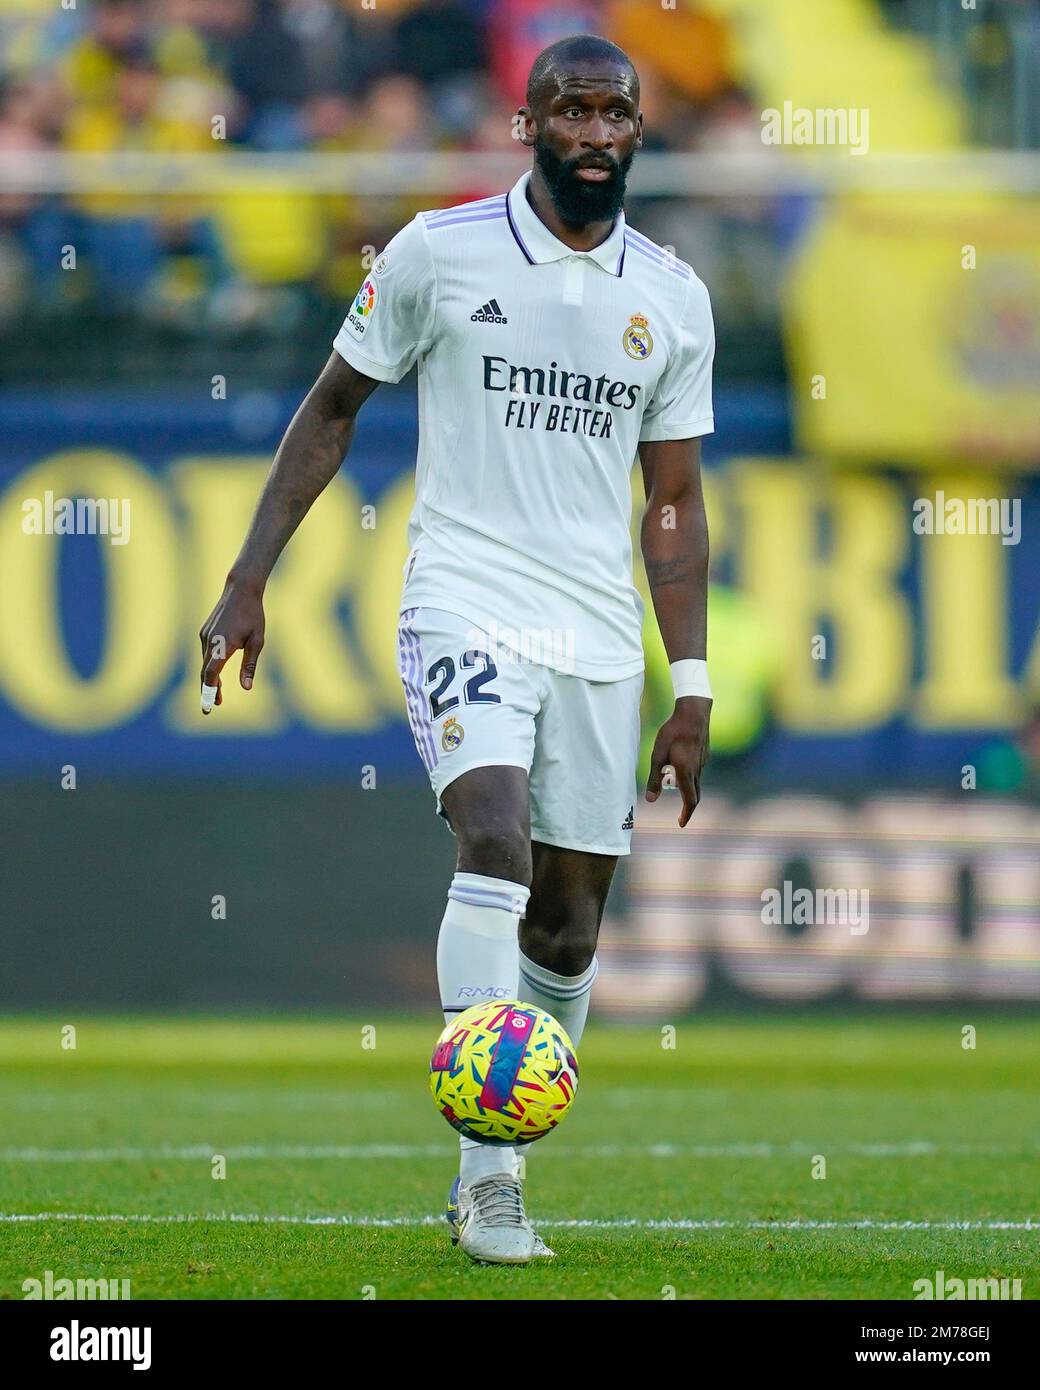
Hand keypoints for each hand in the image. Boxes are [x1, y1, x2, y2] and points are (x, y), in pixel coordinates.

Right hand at [198, 575, 265, 713]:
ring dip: (210, 678)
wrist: (241, 590)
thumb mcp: (257, 642)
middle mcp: (209, 641)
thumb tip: (247, 688)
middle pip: (205, 672)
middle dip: (209, 690)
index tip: (209, 707)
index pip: (211, 674)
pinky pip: (206, 653)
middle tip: (214, 705)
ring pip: (205, 663)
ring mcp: (205, 635)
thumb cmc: (253, 615)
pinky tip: (217, 672)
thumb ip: (250, 665)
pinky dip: (209, 665)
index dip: (209, 692)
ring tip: (219, 693)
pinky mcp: (205, 631)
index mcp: (223, 645)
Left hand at [645, 696, 710, 826]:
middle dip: (688, 807)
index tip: (681, 823)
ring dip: (687, 790)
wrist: (694, 713)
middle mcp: (697, 770)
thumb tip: (650, 800)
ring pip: (696, 783)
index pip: (690, 801)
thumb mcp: (657, 755)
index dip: (686, 814)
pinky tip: (680, 766)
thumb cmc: (672, 733)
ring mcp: (702, 763)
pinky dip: (689, 778)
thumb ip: (654, 779)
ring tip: (672, 785)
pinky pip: (697, 772)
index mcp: (686, 773)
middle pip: (695, 795)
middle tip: (680, 815)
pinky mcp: (704, 755)